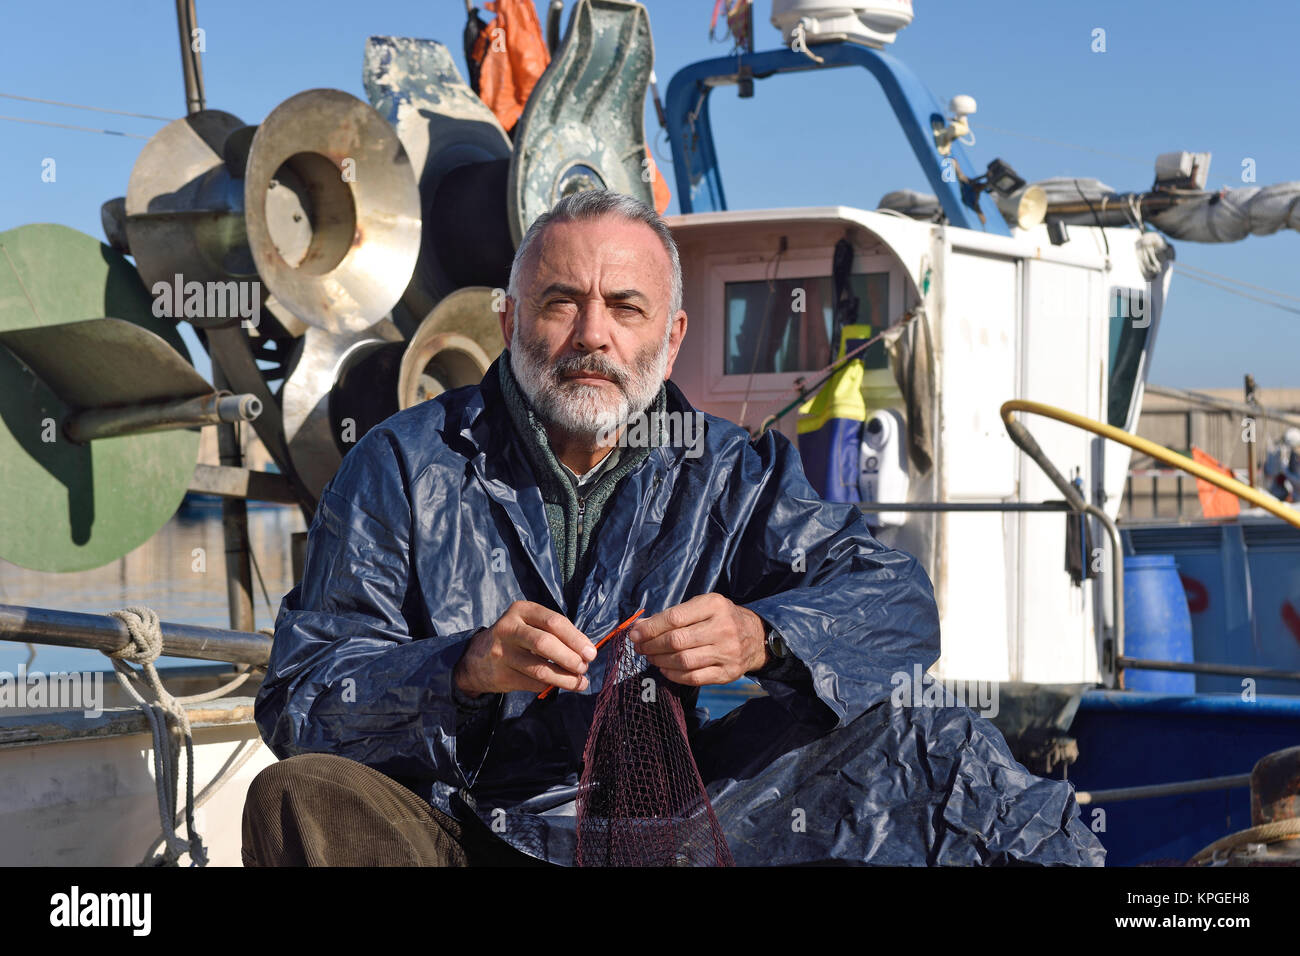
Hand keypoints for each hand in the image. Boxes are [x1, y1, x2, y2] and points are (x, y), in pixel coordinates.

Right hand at [453, 601, 595, 696]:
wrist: (476, 659)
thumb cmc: (515, 638)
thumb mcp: (529, 624)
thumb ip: (555, 633)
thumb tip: (586, 652)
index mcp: (521, 610)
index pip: (554, 622)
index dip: (576, 638)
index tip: (591, 653)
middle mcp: (509, 628)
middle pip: (545, 643)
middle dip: (570, 658)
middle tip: (584, 668)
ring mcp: (502, 653)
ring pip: (540, 669)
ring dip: (565, 678)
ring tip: (579, 682)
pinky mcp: (501, 675)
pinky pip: (533, 683)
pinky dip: (550, 686)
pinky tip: (559, 685)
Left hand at [628, 594, 767, 686]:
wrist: (757, 637)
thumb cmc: (721, 618)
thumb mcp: (702, 606)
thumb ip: (673, 615)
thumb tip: (640, 627)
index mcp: (714, 605)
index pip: (675, 618)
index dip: (650, 628)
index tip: (635, 633)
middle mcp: (723, 628)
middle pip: (677, 641)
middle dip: (651, 645)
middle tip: (639, 647)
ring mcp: (727, 653)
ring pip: (683, 661)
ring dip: (660, 661)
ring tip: (650, 657)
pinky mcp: (728, 673)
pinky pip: (694, 678)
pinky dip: (674, 675)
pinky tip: (665, 668)